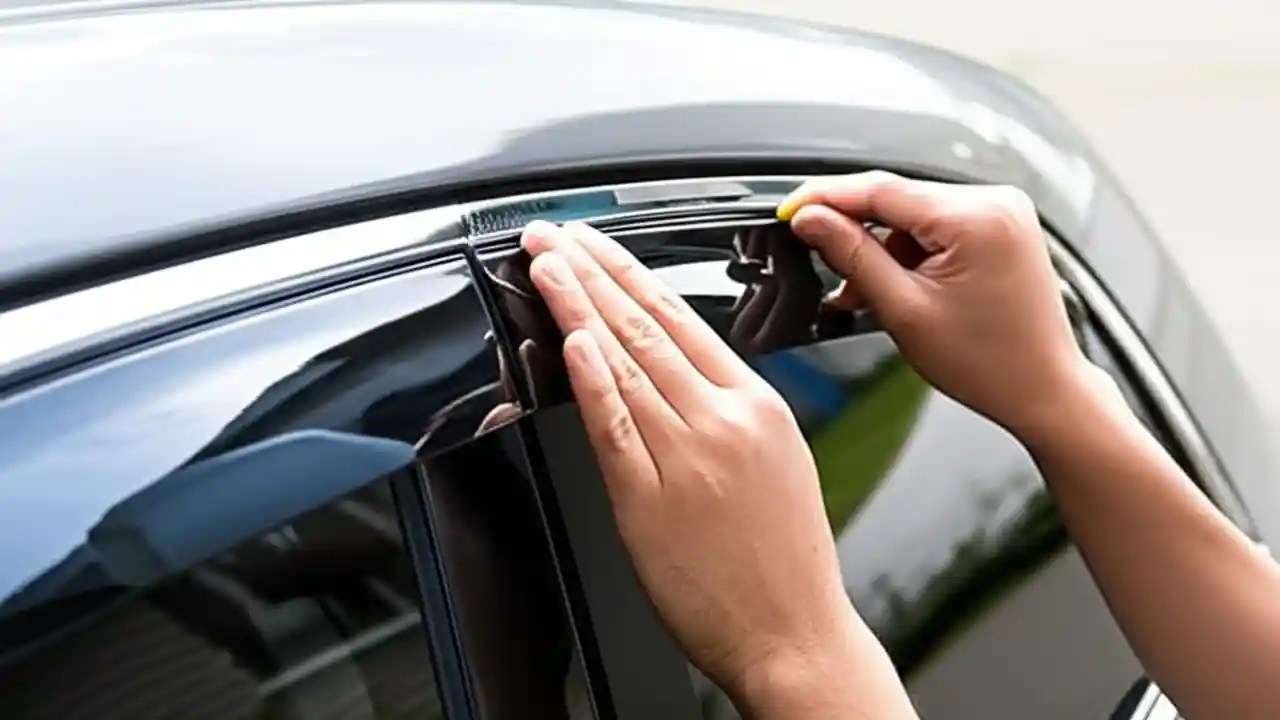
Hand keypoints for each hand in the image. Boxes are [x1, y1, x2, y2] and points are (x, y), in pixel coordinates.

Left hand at [520, 221, 914, 718]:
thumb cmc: (787, 559)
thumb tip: (678, 369)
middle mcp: (724, 421)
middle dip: (591, 272)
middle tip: (553, 234)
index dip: (628, 273)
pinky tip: (569, 340)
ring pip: (625, 364)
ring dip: (578, 307)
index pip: (682, 317)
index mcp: (758, 405)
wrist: (797, 636)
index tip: (594, 244)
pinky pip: (614, 428)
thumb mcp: (779, 460)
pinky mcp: (650, 503)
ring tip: (545, 266)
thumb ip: (729, 411)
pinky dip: (589, 380)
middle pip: (646, 327)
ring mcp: (687, 459)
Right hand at [779, 171, 1093, 442]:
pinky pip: (939, 228)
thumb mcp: (904, 310)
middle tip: (818, 261)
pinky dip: (910, 254)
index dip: (826, 198)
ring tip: (862, 295)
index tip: (790, 209)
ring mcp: (1003, 213)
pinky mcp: (1002, 228)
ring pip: (915, 216)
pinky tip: (893, 286)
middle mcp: (996, 203)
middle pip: (898, 201)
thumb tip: (811, 219)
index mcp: (977, 218)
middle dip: (855, 232)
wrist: (1045, 391)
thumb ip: (851, 256)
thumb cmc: (990, 363)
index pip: (881, 189)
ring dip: (882, 250)